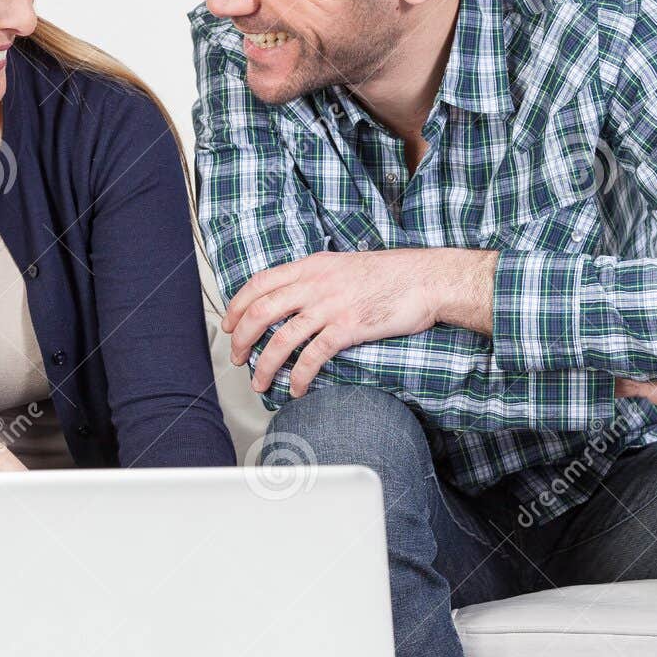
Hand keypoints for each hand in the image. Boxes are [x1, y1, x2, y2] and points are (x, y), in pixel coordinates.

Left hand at [223, 249, 496, 396]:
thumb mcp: (345, 266)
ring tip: (259, 382)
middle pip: (261, 311)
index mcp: (313, 266)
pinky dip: (299, 377)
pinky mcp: (348, 328)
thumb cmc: (392, 275)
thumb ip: (319, 279)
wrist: (427, 278)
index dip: (237, 305)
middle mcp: (316, 284)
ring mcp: (331, 306)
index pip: (260, 282)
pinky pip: (313, 357)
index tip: (229, 324)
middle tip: (237, 357)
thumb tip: (298, 298)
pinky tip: (297, 389)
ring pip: (281, 338)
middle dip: (242, 338)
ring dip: (264, 365)